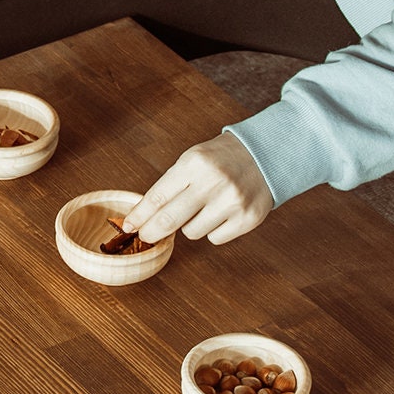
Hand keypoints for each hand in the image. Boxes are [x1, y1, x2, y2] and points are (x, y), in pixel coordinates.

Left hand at [122, 132, 273, 246]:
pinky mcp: (248, 219)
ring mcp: (232, 202)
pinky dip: (214, 230)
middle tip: (147, 235)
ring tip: (204, 208)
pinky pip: (215, 239)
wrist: (264, 155)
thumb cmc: (220, 159)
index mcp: (194, 164)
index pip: (157, 197)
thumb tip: (142, 217)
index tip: (129, 226)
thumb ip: (170, 186)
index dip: (139, 216)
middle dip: (152, 232)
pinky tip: (222, 213)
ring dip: (191, 226)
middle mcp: (213, 182)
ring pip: (192, 233)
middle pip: (169, 220)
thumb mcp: (192, 160)